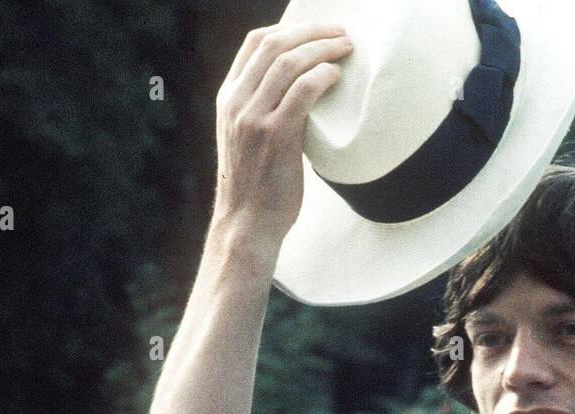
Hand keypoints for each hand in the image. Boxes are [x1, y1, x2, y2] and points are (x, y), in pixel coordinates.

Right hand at [212, 21, 353, 251]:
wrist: (247, 224)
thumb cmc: (256, 187)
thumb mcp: (247, 140)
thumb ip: (263, 111)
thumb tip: (302, 90)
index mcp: (228, 99)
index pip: (254, 43)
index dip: (289, 28)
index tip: (316, 30)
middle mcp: (236, 103)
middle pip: (274, 44)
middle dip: (313, 31)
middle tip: (341, 33)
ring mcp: (253, 118)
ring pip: (289, 62)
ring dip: (323, 49)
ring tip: (346, 48)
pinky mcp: (274, 135)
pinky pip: (302, 91)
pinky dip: (323, 76)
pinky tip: (337, 77)